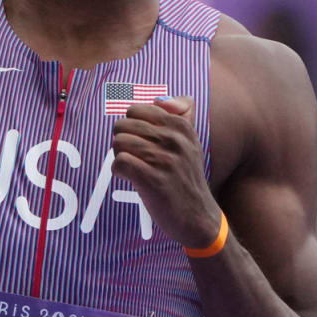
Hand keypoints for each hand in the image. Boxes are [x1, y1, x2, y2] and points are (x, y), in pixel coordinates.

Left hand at [112, 96, 221, 248]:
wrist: (198, 217)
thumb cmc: (187, 178)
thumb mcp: (190, 142)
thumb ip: (180, 115)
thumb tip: (159, 99)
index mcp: (181, 126)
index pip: (136, 110)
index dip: (131, 126)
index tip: (139, 142)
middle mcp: (174, 139)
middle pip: (123, 125)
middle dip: (121, 141)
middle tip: (132, 156)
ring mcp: (164, 160)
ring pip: (119, 142)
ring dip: (119, 156)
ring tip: (131, 168)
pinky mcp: (153, 180)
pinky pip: (119, 162)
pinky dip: (118, 171)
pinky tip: (128, 178)